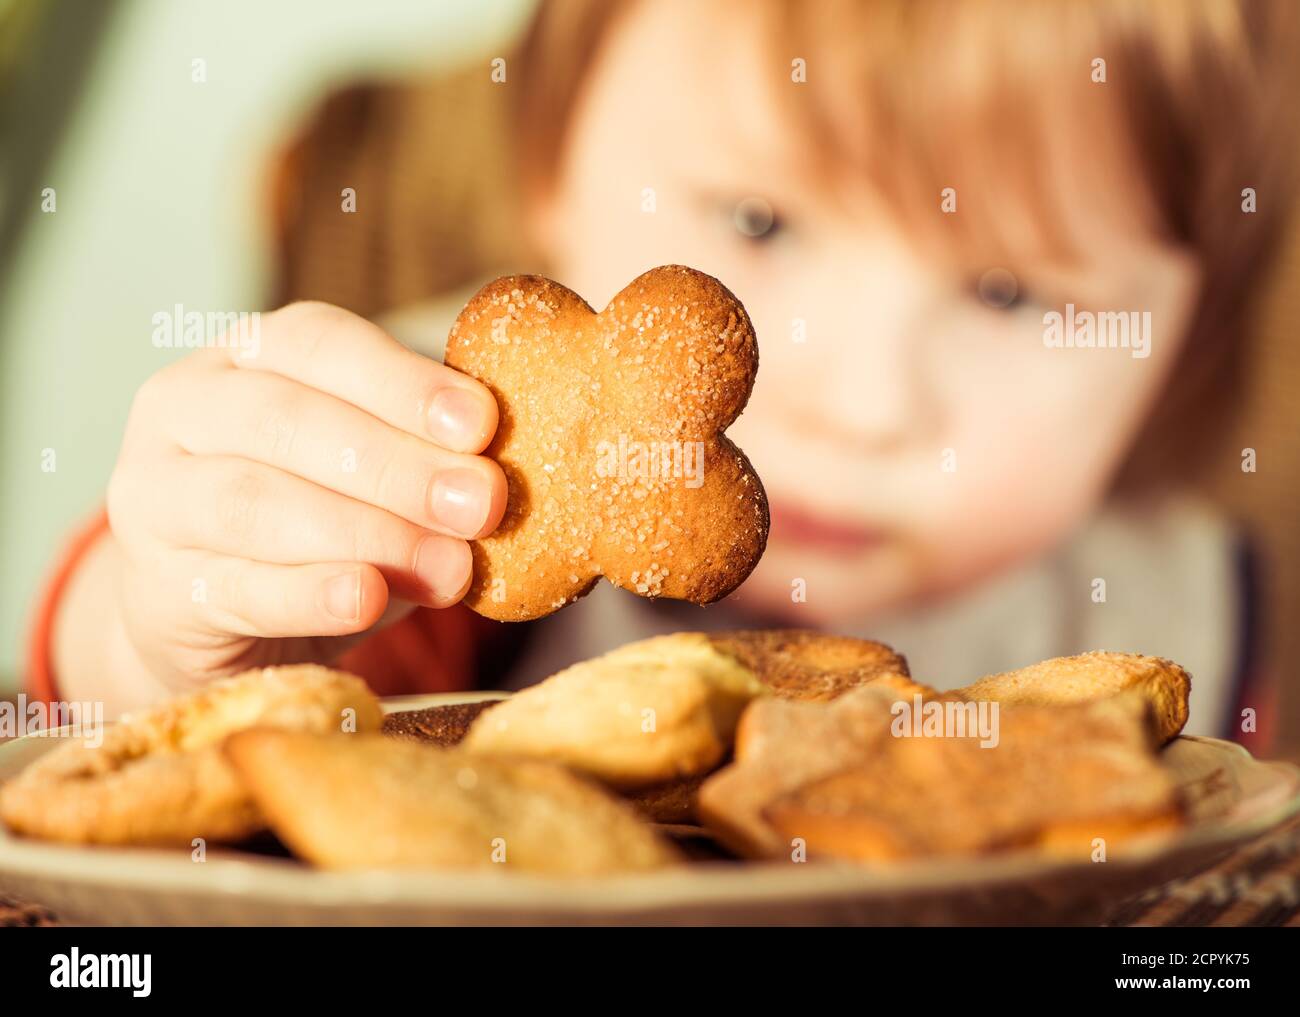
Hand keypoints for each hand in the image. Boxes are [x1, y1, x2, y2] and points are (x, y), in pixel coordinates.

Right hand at [104, 301, 505, 690]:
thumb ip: (424, 464)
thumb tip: (496, 488)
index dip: (402, 381)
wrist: (213, 615)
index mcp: (248, 354)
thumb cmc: (316, 518)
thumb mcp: (370, 473)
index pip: (320, 343)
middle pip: (288, 420)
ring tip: (449, 565)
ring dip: (365, 531)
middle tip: (481, 503)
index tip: (481, 424)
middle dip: (396, 463)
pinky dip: (308, 594)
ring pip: (253, 502)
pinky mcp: (156, 588)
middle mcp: (184, 407)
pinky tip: (365, 598)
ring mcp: (153, 496)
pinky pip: (235, 588)